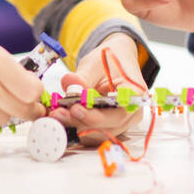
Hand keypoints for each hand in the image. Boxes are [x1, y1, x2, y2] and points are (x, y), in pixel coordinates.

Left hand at [48, 33, 146, 147]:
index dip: (96, 116)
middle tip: (58, 113)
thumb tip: (69, 82)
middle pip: (108, 126)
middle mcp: (132, 112)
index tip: (75, 108)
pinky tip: (64, 118)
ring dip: (77, 126)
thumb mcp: (96, 63)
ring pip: (100, 133)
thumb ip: (83, 76)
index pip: (118, 111)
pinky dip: (78, 127)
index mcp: (135, 93)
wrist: (116, 60)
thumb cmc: (110, 60)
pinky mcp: (109, 126)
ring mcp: (122, 122)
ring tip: (57, 114)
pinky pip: (94, 133)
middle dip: (81, 121)